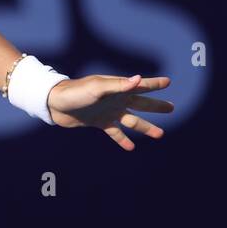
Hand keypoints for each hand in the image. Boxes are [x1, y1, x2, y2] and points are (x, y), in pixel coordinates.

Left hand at [46, 74, 173, 150]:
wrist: (54, 103)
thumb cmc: (75, 92)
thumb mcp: (97, 88)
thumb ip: (118, 85)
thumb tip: (139, 79)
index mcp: (118, 88)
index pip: (141, 85)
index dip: (154, 84)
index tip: (169, 82)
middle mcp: (116, 100)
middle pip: (141, 104)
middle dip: (156, 106)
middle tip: (172, 108)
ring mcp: (109, 112)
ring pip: (132, 121)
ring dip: (146, 127)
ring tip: (160, 134)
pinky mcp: (99, 122)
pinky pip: (115, 133)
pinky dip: (123, 139)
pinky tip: (131, 147)